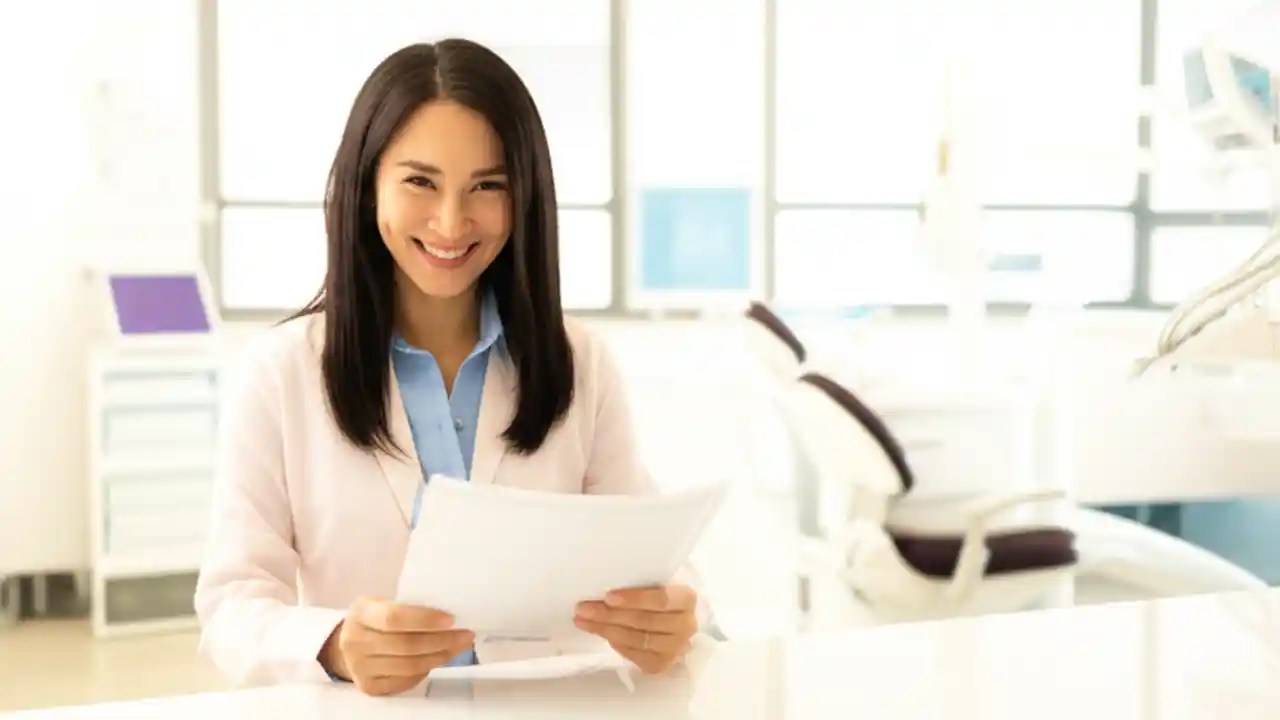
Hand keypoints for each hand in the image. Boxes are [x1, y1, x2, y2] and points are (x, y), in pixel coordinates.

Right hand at [319, 596, 474, 695]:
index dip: (424, 620)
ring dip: (440, 656)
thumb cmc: (375, 618)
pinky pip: (406, 680)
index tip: (451, 619)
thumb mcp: (382, 602)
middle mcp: (355, 641)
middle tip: (465, 634)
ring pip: (409, 666)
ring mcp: (360, 667)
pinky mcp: (369, 686)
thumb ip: (408, 605)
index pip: (393, 618)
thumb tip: (450, 613)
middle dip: (442, 640)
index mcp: (361, 613)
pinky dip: (426, 669)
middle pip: (406, 645)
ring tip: (458, 646)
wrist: (348, 643)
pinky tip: (438, 658)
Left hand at [573, 584, 698, 674]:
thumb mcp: (656, 582)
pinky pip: (635, 656)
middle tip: (584, 608)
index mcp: (686, 598)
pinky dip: (617, 645)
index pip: (661, 599)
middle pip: (644, 621)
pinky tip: (602, 633)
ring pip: (636, 640)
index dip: (634, 598)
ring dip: (606, 630)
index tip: (608, 596)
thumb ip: (639, 582)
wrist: (675, 620)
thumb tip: (602, 584)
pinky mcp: (662, 664)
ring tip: (584, 621)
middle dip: (610, 615)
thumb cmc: (660, 596)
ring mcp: (675, 648)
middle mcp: (686, 625)